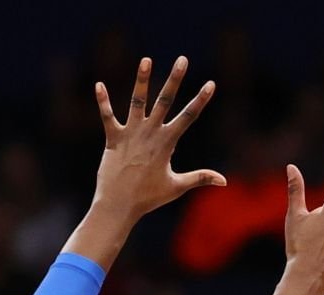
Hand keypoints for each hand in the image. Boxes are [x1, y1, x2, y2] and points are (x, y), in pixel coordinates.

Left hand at [91, 57, 223, 220]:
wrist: (119, 205)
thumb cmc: (149, 197)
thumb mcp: (177, 187)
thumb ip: (200, 178)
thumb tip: (225, 181)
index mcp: (167, 143)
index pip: (188, 117)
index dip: (200, 99)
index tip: (210, 84)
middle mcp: (150, 133)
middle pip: (165, 101)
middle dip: (175, 79)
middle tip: (183, 59)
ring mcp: (131, 134)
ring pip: (137, 101)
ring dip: (142, 79)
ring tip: (146, 59)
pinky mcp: (113, 138)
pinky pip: (107, 116)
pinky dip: (103, 101)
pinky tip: (98, 84)